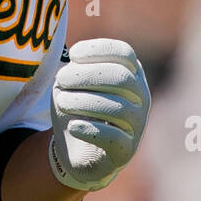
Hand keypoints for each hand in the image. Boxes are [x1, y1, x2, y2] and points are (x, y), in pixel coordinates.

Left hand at [48, 39, 150, 191]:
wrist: (77, 149)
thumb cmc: (77, 108)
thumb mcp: (72, 84)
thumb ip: (75, 68)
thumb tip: (72, 60)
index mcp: (131, 74)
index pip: (124, 54)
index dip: (98, 50)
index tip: (73, 55)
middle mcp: (141, 97)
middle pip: (121, 78)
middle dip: (87, 75)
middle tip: (60, 79)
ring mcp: (137, 124)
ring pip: (117, 108)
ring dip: (83, 102)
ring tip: (61, 102)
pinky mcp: (126, 150)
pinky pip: (113, 137)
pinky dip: (90, 129)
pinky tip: (73, 126)